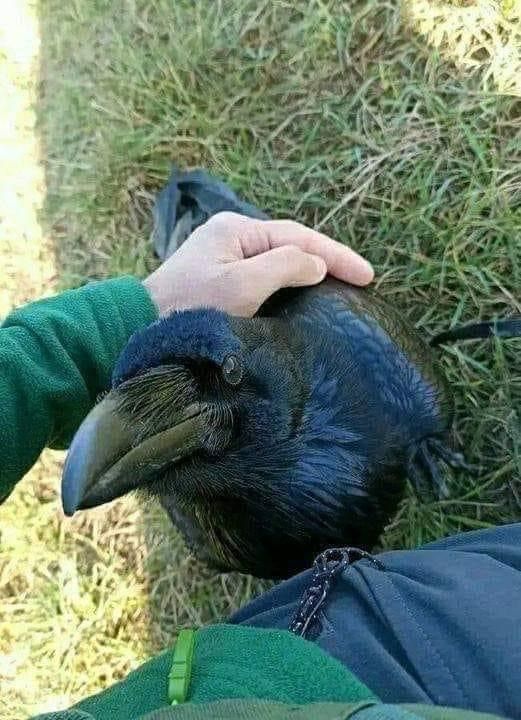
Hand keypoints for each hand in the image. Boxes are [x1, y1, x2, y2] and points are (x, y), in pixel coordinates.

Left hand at [143, 211, 373, 316]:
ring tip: (341, 286)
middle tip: (361, 279)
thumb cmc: (189, 307)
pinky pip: (265, 276)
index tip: (368, 276)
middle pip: (291, 244)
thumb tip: (316, 264)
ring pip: (278, 261)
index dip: (337, 255)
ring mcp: (224, 258)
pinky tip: (304, 295)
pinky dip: (289, 284)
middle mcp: (231, 237)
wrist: (139, 327)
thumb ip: (284, 267)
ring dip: (309, 271)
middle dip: (327, 260)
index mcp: (237, 230)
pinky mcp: (219, 280)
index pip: (299, 237)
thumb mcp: (242, 284)